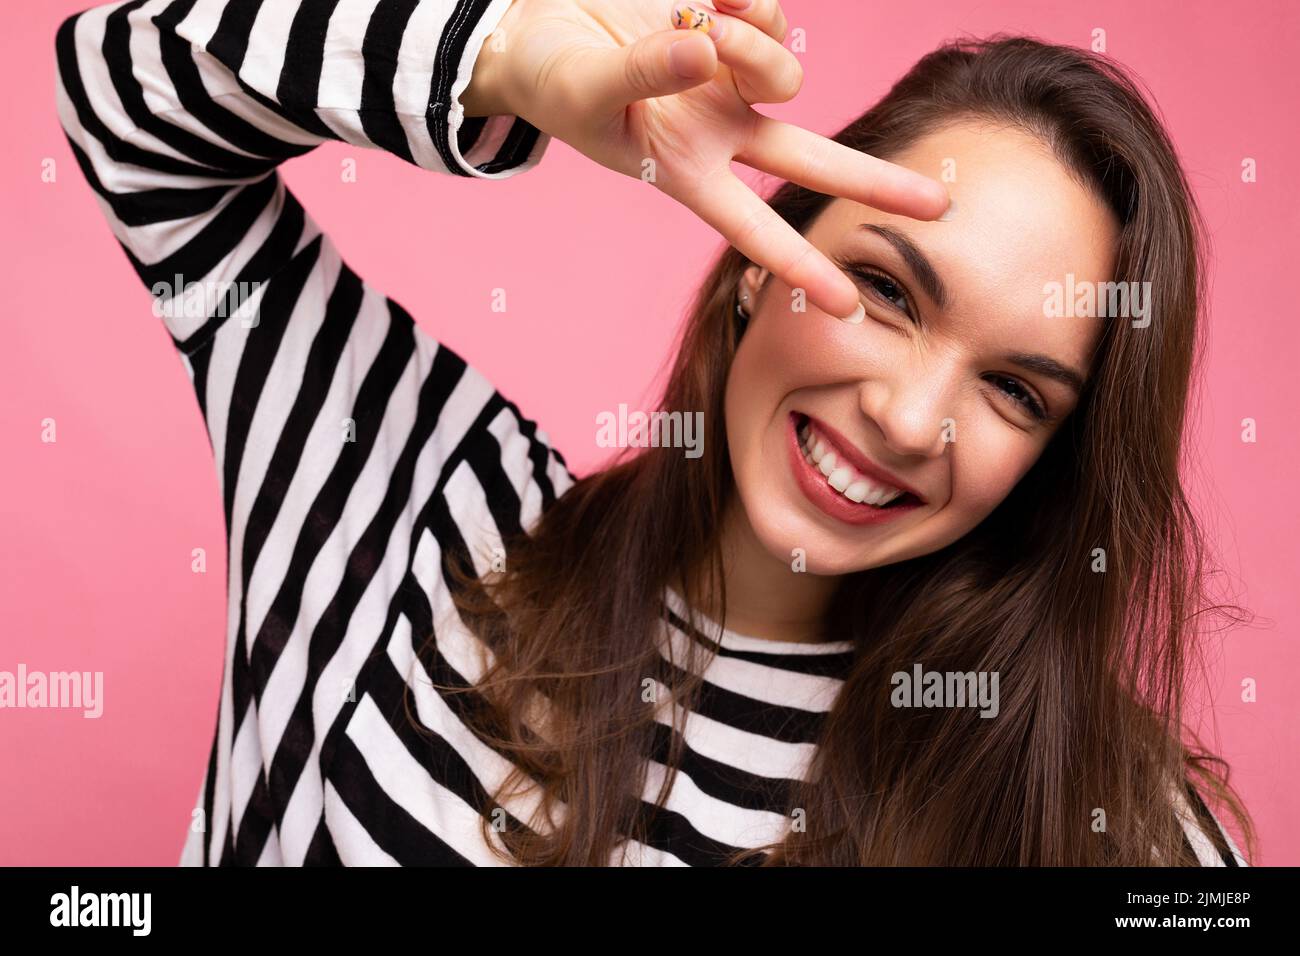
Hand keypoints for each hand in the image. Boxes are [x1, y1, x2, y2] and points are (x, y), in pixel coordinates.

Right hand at [469, 0, 952, 319]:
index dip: (797, 264)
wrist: (539, 27)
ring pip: (786, 74)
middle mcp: (719, 132)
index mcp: (685, 170)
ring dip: (751, 47)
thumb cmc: (553, 80)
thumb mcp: (588, 92)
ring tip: (698, 25)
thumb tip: (706, 55)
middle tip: (939, 206)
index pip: (749, 227)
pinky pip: (769, 14)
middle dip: (872, 184)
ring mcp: (730, 80)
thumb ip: (644, 74)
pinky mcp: (731, 24)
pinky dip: (745, 2)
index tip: (847, 304)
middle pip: (810, 163)